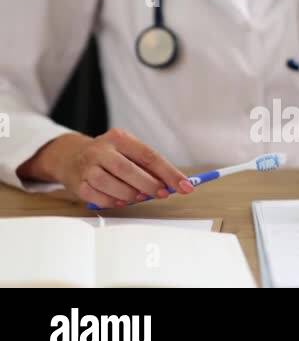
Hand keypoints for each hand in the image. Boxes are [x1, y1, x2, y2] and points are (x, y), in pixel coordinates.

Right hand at [17, 129, 193, 208]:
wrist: (70, 156)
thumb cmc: (110, 156)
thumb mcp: (129, 152)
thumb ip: (149, 167)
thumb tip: (174, 184)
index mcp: (120, 138)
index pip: (149, 156)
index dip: (169, 173)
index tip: (185, 186)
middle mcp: (101, 149)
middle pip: (128, 169)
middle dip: (150, 185)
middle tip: (163, 194)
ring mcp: (87, 166)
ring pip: (111, 184)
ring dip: (131, 195)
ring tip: (140, 197)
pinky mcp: (78, 184)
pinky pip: (99, 197)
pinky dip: (114, 202)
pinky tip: (121, 200)